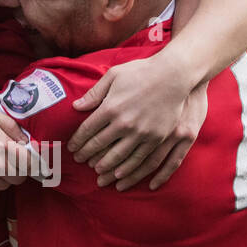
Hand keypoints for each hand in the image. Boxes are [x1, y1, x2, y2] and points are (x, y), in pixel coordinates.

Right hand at [0, 106, 29, 197]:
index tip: (29, 160)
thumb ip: (13, 128)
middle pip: (19, 178)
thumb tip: (27, 143)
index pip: (30, 165)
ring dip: (3, 178)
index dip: (32, 162)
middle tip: (8, 160)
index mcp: (3, 146)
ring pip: (5, 186)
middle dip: (18, 170)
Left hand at [69, 55, 199, 188]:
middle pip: (99, 144)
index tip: (72, 147)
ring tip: (97, 171)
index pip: (88, 129)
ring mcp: (141, 132)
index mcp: (111, 107)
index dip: (77, 141)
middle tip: (79, 161)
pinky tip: (119, 174)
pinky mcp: (156, 138)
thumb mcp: (114, 75)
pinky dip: (127, 169)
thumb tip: (76, 107)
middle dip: (86, 154)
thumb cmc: (142, 72)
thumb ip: (95, 93)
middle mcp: (124, 122)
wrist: (174, 75)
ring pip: (118, 156)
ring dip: (105, 165)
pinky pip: (139, 159)